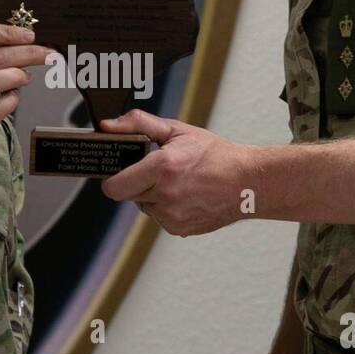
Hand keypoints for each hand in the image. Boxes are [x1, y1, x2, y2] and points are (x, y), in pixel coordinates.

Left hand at [98, 110, 249, 235]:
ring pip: (143, 206)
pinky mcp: (178, 229)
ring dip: (151, 195)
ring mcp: (171, 216)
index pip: (113, 186)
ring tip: (175, 182)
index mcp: (162, 167)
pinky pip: (159, 217)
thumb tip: (107, 126)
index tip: (122, 168)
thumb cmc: (214, 154)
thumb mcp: (177, 130)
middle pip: (127, 194)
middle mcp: (165, 195)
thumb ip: (138, 124)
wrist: (247, 182)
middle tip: (154, 171)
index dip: (113, 177)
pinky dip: (165, 207)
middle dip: (134, 182)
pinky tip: (184, 195)